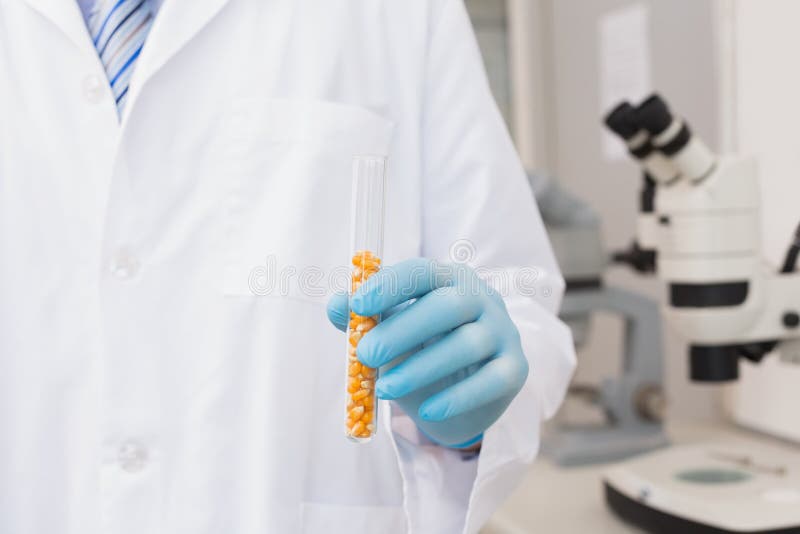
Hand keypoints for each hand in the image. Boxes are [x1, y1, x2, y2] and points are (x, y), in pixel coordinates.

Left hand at [327, 258, 528, 447]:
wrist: (463, 391)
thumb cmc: (423, 348)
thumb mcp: (392, 330)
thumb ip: (365, 317)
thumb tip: (336, 305)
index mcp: (450, 279)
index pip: (423, 272)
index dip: (391, 285)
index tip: (358, 304)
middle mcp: (483, 299)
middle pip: (450, 305)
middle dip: (404, 329)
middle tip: (366, 354)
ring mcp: (503, 333)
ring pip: (468, 344)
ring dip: (422, 367)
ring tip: (384, 388)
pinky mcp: (515, 370)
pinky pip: (489, 382)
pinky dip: (456, 397)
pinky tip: (426, 411)